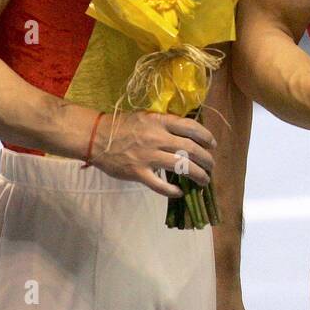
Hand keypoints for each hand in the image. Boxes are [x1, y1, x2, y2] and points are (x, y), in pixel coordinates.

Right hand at [89, 109, 216, 197]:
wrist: (96, 137)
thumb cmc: (122, 125)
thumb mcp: (147, 117)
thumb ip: (165, 124)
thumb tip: (187, 134)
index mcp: (160, 122)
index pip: (191, 127)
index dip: (206, 137)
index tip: (213, 145)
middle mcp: (157, 138)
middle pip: (190, 149)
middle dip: (206, 159)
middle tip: (211, 166)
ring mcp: (148, 156)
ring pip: (181, 167)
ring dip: (197, 175)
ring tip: (204, 180)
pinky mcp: (138, 173)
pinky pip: (160, 185)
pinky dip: (172, 190)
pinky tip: (180, 192)